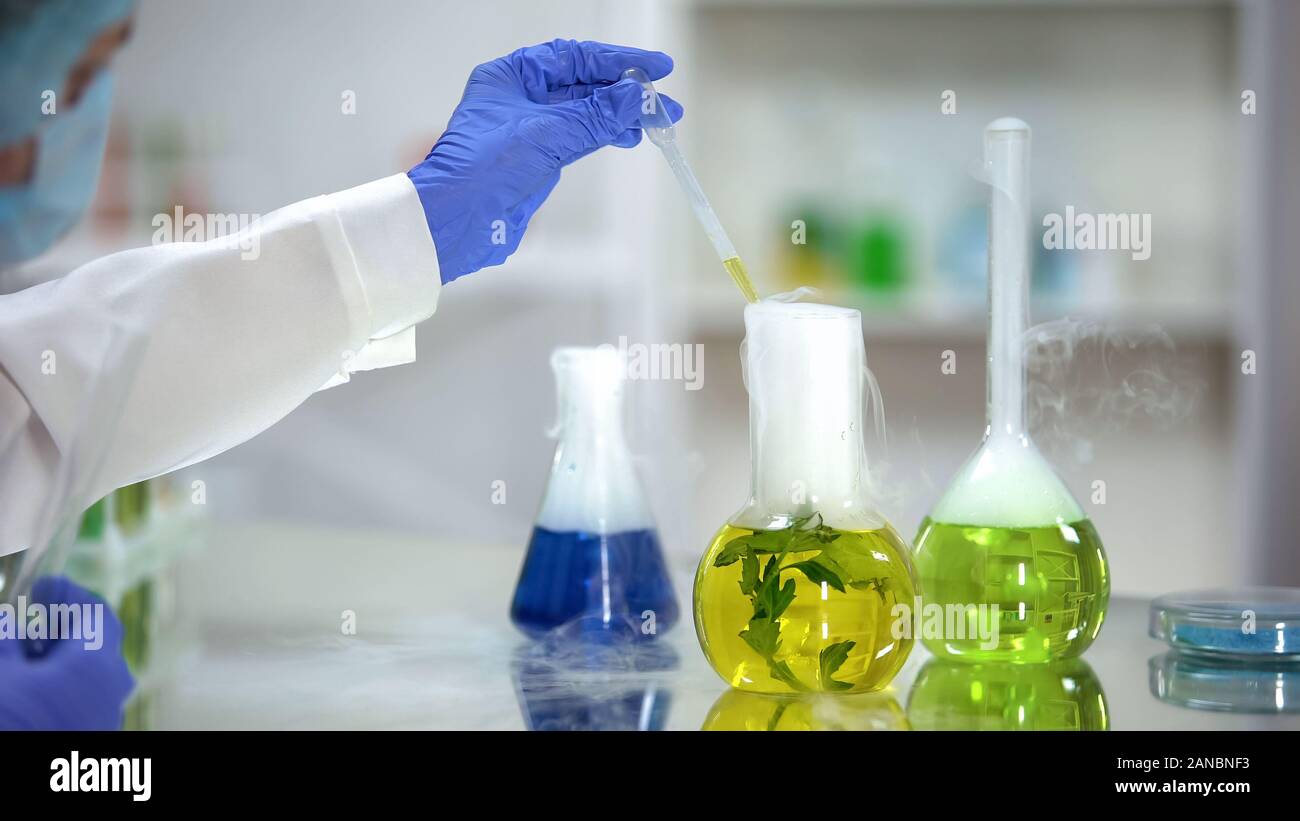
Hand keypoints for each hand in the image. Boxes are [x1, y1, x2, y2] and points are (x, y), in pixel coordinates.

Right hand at [0, 576, 134, 729]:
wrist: (23, 794)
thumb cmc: (10, 719)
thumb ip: (5, 641)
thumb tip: (5, 621)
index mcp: (96, 663)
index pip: (96, 613)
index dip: (69, 594)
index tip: (43, 585)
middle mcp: (113, 687)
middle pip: (96, 642)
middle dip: (62, 626)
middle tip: (30, 617)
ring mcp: (107, 716)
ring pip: (90, 673)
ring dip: (59, 657)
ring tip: (22, 654)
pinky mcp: (94, 737)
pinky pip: (84, 699)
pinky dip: (60, 685)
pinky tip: (29, 686)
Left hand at [408, 39, 682, 283]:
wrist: (458, 222)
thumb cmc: (482, 171)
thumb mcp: (546, 135)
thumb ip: (595, 115)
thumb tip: (635, 97)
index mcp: (511, 76)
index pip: (573, 58)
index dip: (616, 60)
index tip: (653, 67)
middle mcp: (520, 97)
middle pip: (583, 84)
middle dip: (625, 91)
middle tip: (663, 102)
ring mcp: (530, 128)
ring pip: (586, 112)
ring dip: (621, 116)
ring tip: (656, 122)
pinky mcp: (539, 157)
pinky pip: (581, 137)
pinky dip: (607, 135)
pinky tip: (630, 137)